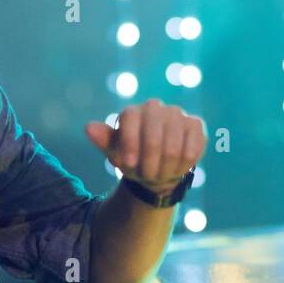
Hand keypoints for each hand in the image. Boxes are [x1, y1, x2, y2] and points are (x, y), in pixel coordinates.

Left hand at [85, 98, 206, 191]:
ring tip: (162, 173)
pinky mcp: (195, 124)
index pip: (130, 119)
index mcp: (132, 112)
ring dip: (167, 165)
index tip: (128, 163)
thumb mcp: (116, 154)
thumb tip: (89, 127)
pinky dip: (185, 161)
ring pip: (174, 143)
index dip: (129, 142)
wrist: (157, 167)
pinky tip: (179, 167)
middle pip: (154, 134)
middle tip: (147, 175)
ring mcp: (177, 114)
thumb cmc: (133, 159)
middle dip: (150, 160)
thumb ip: (104, 140)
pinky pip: (193, 145)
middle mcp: (155, 107)